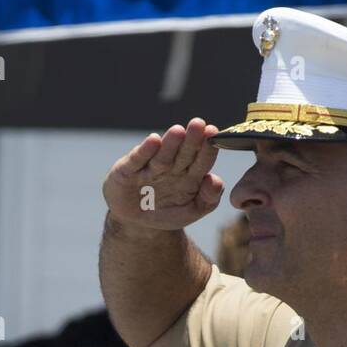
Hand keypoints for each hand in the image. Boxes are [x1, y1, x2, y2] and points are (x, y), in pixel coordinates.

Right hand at [102, 120, 224, 232]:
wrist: (136, 223)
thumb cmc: (167, 213)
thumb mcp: (191, 212)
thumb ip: (208, 200)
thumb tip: (217, 181)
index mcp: (190, 175)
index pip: (201, 160)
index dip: (207, 149)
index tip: (214, 135)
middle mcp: (172, 167)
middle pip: (183, 153)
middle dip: (191, 140)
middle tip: (199, 124)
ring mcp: (150, 167)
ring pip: (163, 155)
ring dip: (170, 143)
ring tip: (178, 131)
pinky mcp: (128, 169)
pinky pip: (138, 160)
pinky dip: (145, 151)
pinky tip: (153, 141)